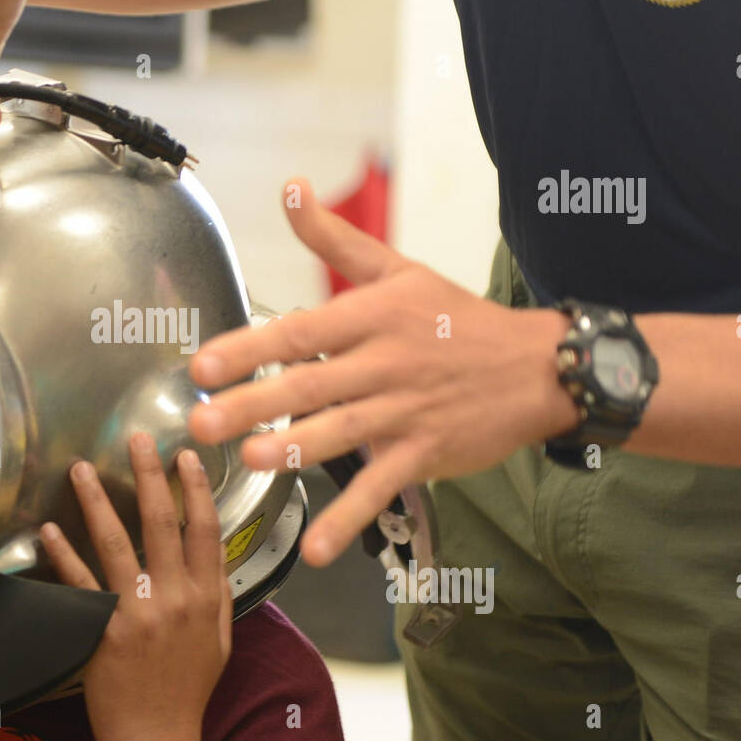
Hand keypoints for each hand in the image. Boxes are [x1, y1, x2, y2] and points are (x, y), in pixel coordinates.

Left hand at [40, 433, 230, 740]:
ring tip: (81, 469)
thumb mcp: (220, 642)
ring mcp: (136, 611)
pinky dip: (63, 553)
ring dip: (97, 500)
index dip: (195, 488)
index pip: (205, 529)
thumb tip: (217, 560)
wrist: (157, 738)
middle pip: (161, 523)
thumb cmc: (187, 692)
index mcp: (207, 598)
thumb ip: (219, 597)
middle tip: (137, 440)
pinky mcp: (103, 628)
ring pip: (116, 542)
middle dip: (148, 474)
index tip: (185, 457)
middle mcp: (174, 598)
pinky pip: (80, 581)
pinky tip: (49, 529)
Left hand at [186, 178, 579, 566]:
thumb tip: (289, 190)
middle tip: (203, 422)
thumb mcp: (398, 269)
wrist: (537, 366)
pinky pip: (383, 488)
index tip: (203, 364)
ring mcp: (406, 411)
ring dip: (297, 450)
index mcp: (373, 316)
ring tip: (252, 463)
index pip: (300, 331)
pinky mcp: (426, 453)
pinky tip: (317, 550)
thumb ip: (334, 240)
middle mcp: (385, 362)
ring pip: (344, 432)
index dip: (249, 348)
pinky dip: (351, 521)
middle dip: (253, 406)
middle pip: (311, 385)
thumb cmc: (458, 317)